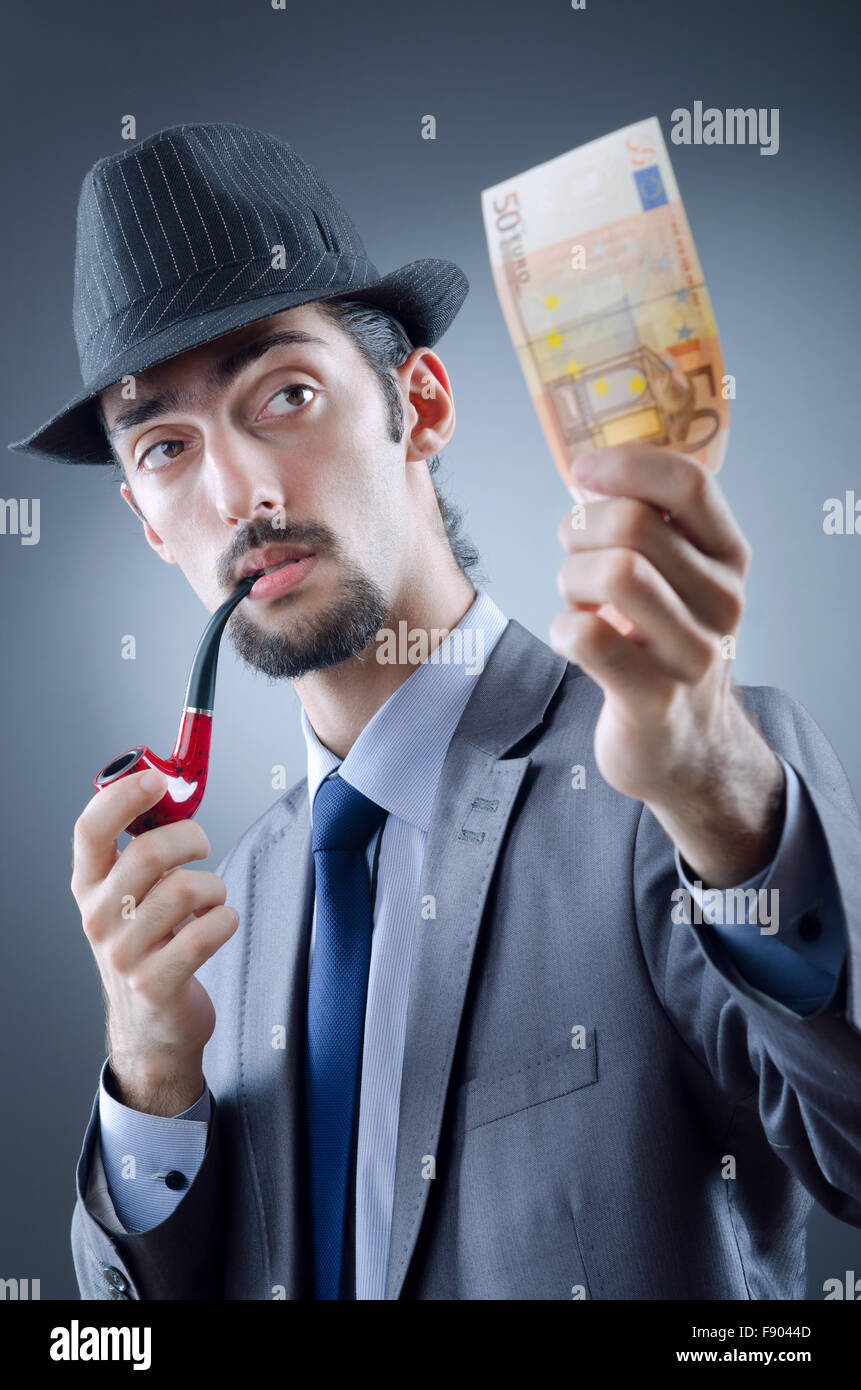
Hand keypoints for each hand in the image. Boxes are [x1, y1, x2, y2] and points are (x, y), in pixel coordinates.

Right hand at [71, 769, 239, 1113]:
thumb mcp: (134, 895)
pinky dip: (225, 920)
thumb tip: (174, 792)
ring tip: (211, 900)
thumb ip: (146, 846)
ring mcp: (124, 954)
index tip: (156, 779)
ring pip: (186, 890)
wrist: (150, 1026)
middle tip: (202, 844)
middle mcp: (99, 918)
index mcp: (89, 886)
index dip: (123, 797)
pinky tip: (220, 924)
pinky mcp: (156, 983)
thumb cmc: (150, 945)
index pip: (90, 830)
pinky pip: (205, 933)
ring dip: (214, 886)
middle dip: (189, 837)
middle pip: (147, 853)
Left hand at [550, 443, 784, 886]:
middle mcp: (722, 601)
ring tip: (578, 600)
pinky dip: (563, 628)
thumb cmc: (663, 643)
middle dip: (581, 532)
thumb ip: (650, 522)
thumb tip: (590, 470)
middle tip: (574, 557)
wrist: (685, 745)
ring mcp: (693, 653)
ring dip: (572, 578)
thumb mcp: (678, 576)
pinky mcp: (653, 698)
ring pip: (615, 573)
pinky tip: (573, 639)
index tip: (581, 473)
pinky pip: (588, 636)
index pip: (689, 484)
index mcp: (728, 557)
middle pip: (634, 524)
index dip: (626, 466)